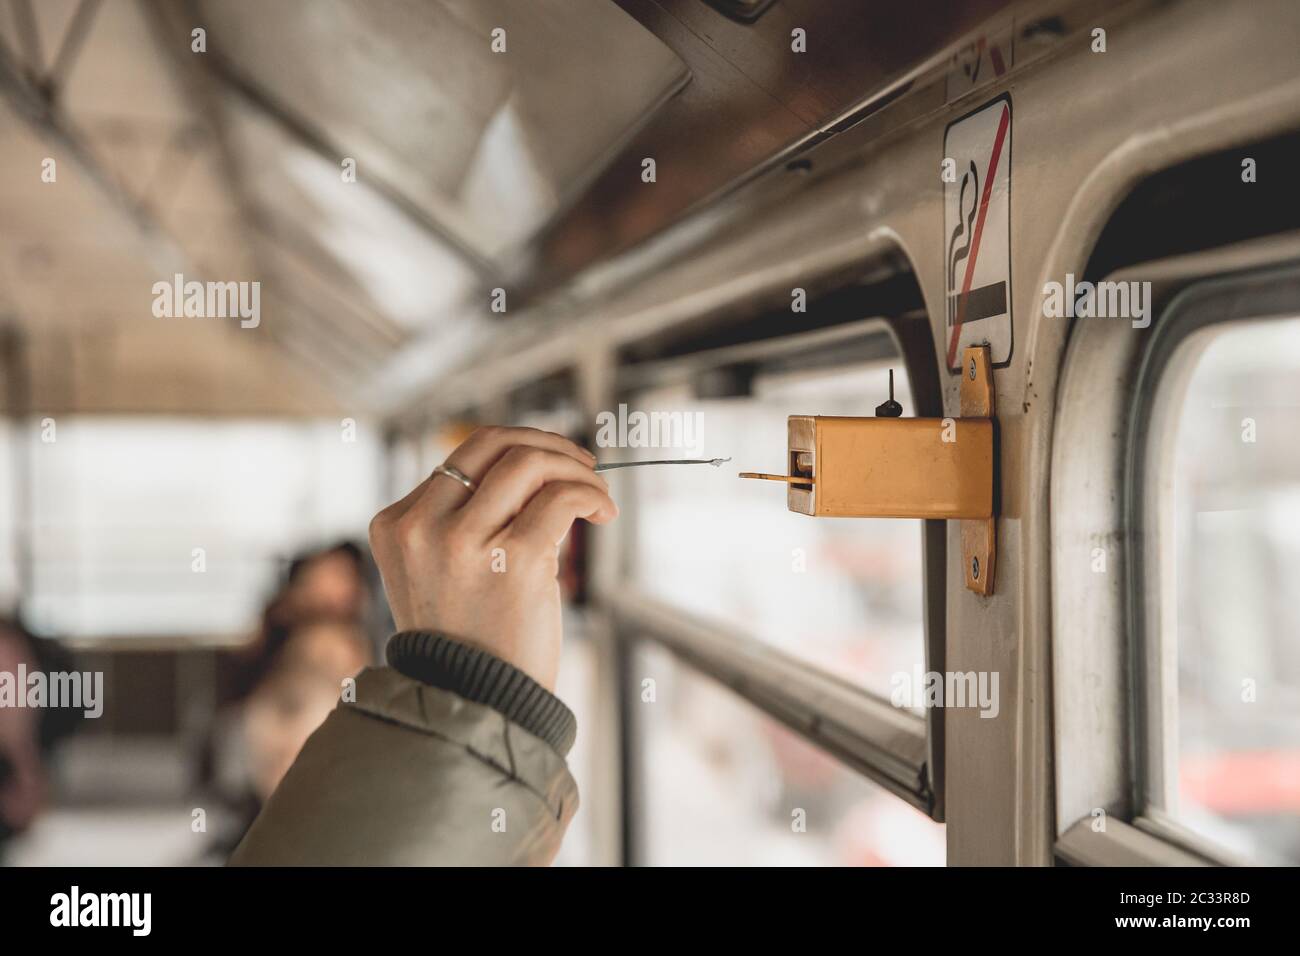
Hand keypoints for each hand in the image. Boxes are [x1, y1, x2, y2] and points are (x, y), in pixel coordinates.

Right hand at [368, 426, 616, 690]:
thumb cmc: (470, 638)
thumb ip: (467, 517)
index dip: (517, 448)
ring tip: (598, 494)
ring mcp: (462, 544)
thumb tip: (537, 463)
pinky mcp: (512, 563)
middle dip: (548, 445)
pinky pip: (560, 499)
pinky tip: (602, 512)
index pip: (464, 455)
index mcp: (395, 524)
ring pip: (528, 464)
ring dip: (576, 469)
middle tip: (583, 464)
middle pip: (493, 443)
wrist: (477, 705)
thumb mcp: (442, 569)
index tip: (553, 464)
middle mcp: (420, 528)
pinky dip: (590, 494)